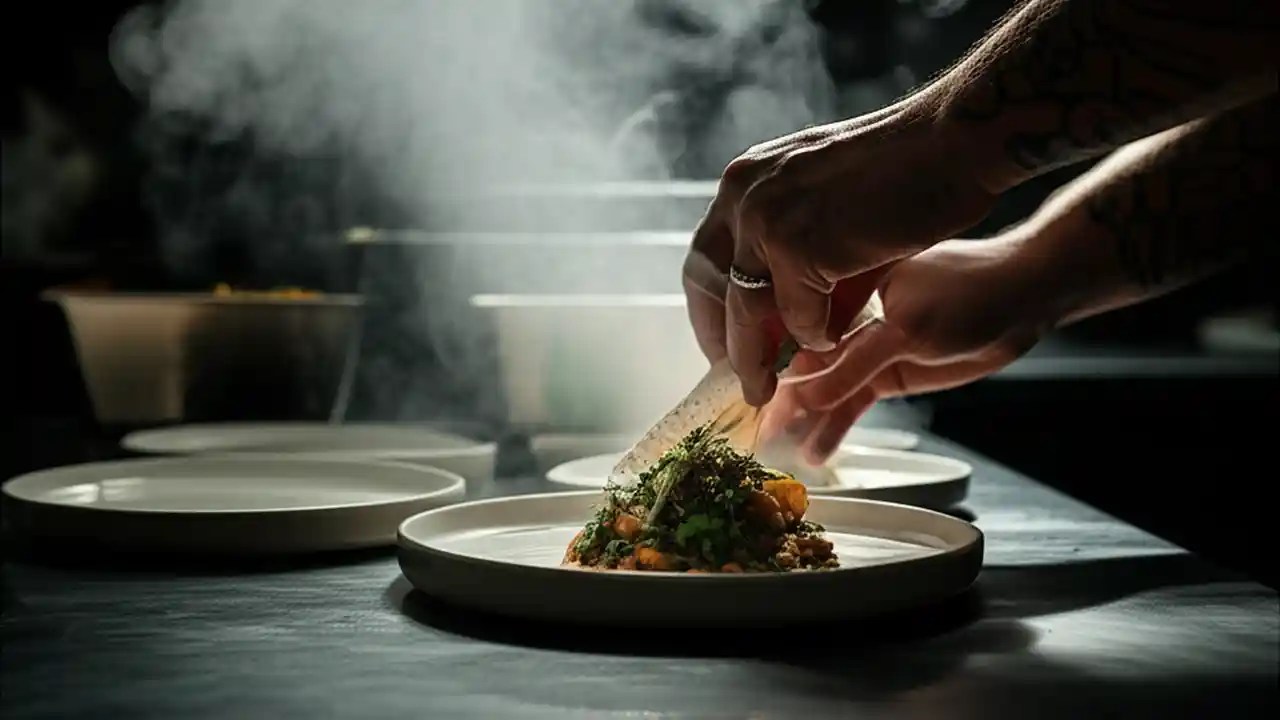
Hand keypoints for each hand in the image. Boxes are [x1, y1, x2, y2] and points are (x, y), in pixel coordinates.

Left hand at [683, 99, 996, 405]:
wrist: (954, 143)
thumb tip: (785, 332)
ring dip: (755, 357)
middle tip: (737, 376)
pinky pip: (799, 317)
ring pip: (744, 309)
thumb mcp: (829, 210)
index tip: (724, 341)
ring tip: (767, 388)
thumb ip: (798, 264)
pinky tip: (834, 341)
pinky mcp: (797, 247)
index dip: (710, 305)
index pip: (705, 254)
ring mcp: (765, 219)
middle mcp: (743, 194)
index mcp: (747, 178)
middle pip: (708, 284)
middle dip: (720, 338)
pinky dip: (816, 337)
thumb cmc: (907, 172)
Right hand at [761, 235, 1057, 462]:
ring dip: (800, 417)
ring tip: (774, 448)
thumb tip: (803, 397)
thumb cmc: (970, 290)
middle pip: (798, 360)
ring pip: (822, 387)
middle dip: (774, 394)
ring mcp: (866, 345)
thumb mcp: (906, 330)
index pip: (790, 322)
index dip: (763, 355)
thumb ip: (854, 366)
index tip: (743, 387)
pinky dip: (834, 426)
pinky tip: (812, 450)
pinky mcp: (886, 371)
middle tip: (749, 429)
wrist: (1023, 299)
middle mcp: (846, 315)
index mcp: (842, 285)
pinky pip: (851, 402)